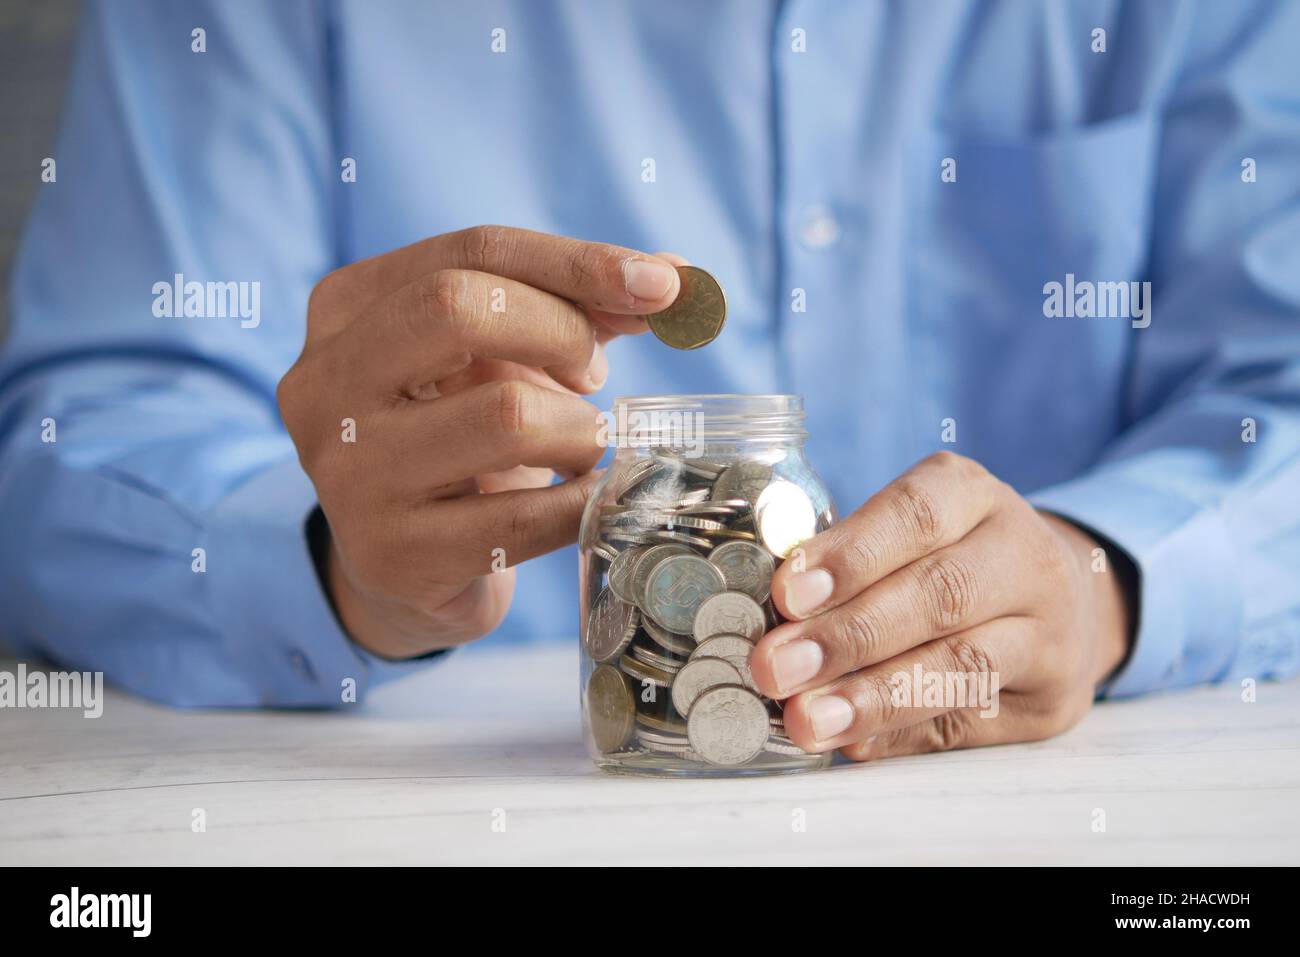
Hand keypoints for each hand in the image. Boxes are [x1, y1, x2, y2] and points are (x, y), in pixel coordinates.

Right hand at [278, 226, 683, 657]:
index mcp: (344, 311)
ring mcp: (350, 474)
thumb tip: (671, 280)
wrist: (407, 571)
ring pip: (505, 415)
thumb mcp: (498, 359)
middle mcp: (323, 385)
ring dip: (580, 431)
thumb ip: (571, 308)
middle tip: (593, 375)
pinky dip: (584, 503)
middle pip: (458, 308)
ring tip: (580, 447)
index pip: (472, 252)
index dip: (578, 263)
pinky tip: (588, 499)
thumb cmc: (462, 443)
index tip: (661, 288)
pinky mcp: (394, 555)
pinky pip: (525, 516)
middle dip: (561, 331)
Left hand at [750, 452, 1132, 759]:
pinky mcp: (1049, 701)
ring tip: (809, 719)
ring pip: (962, 666)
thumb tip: (772, 616)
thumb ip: (846, 562)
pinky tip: (852, 743)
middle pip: (939, 594)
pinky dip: (900, 735)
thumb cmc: (947, 558)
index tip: (788, 594)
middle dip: (848, 636)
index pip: (916, 516)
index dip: (851, 556)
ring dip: (875, 697)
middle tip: (778, 667)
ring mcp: (1046, 632)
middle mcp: (1023, 556)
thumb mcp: (907, 532)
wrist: (1062, 603)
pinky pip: (967, 723)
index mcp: (972, 496)